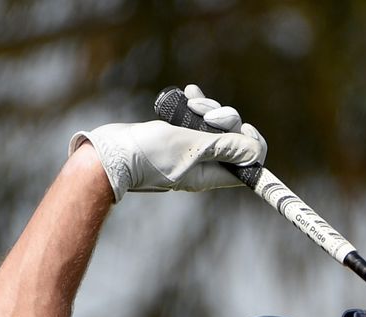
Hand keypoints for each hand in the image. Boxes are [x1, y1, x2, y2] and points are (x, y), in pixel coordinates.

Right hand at [71, 85, 268, 200]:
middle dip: (226, 121)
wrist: (110, 152)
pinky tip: (189, 93)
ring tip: (192, 103)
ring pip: (214, 126)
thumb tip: (255, 152)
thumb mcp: (190, 147)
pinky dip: (195, 105)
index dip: (252, 147)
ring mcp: (188, 150)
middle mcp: (203, 165)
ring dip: (209, 109)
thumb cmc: (148, 154)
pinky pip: (195, 120)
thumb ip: (223, 147)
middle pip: (233, 141)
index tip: (244, 130)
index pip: (247, 167)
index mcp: (211, 175)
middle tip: (208, 116)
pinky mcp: (175, 136)